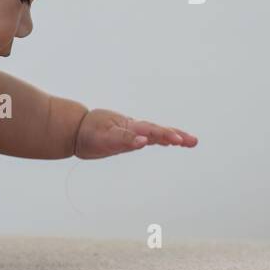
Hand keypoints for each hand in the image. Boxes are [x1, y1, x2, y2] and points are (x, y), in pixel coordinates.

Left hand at [73, 107, 198, 158]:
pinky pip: (148, 137)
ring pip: (155, 133)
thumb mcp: (104, 138)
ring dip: (172, 137)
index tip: (177, 141)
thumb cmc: (89, 132)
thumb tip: (144, 141)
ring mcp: (132, 131)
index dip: (165, 136)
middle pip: (158, 131)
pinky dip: (160, 139)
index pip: (151, 131)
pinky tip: (169, 142)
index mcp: (129, 126)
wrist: (76, 129)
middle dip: (175, 136)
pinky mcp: (128, 137)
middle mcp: (133, 127)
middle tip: (193, 142)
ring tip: (190, 142)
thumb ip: (124, 139)